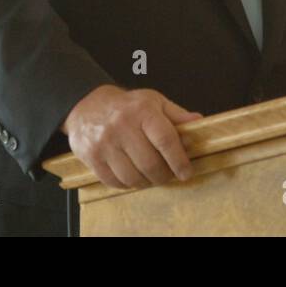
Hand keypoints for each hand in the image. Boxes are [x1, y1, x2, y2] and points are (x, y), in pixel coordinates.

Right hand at [60, 85, 202, 189]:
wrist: (86, 105)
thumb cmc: (127, 106)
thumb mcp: (154, 102)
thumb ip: (176, 115)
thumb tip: (198, 124)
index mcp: (142, 110)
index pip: (165, 139)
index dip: (179, 160)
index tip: (186, 172)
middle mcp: (122, 125)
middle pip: (150, 163)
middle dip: (163, 175)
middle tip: (168, 175)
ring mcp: (105, 142)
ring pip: (132, 177)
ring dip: (145, 182)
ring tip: (149, 176)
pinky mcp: (91, 156)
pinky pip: (114, 181)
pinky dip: (127, 184)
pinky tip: (131, 175)